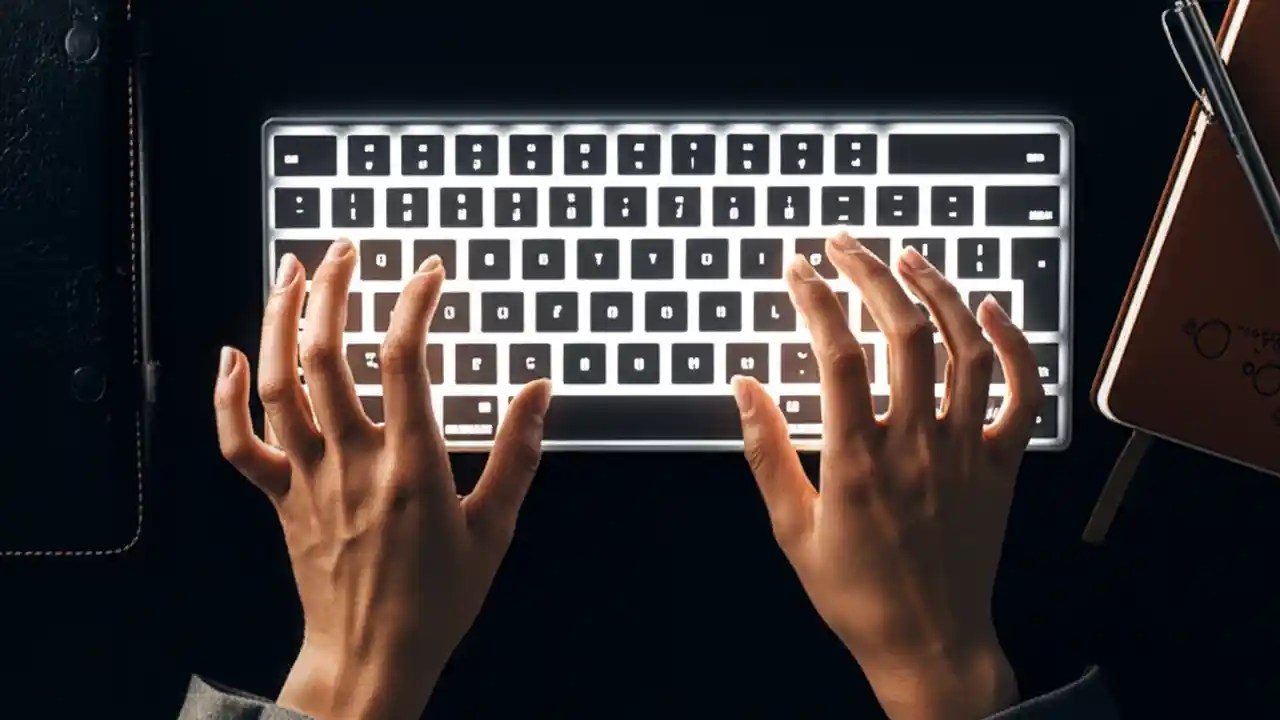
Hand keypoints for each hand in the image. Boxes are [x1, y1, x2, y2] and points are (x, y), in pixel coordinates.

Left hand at [213, 239, 551, 719]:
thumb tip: (537, 392)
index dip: (415, 304)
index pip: (406, 361)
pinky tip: (230, 354)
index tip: (429, 272)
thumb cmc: (436, 601)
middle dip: (334, 290)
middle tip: (346, 251)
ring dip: (280, 320)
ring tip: (291, 272)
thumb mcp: (495, 531)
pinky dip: (225, 396)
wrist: (371, 660)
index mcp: (411, 468)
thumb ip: (518, 456)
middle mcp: (353, 463)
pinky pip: (239, 443)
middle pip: (328, 356)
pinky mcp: (281, 498)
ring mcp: (309, 478)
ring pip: (279, 384)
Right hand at [732, 233, 1043, 719]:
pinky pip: (1021, 393)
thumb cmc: (855, 593)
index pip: (838, 355)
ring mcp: (968, 450)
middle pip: (904, 333)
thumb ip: (765, 451)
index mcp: (859, 460)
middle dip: (870, 274)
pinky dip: (1012, 344)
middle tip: (844, 243)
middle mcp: (918, 444)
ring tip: (907, 257)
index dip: (815, 299)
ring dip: (938, 291)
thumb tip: (744, 385)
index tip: (796, 267)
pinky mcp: (1002, 464)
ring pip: (965, 349)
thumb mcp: (791, 528)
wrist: (930, 646)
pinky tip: (990, 308)